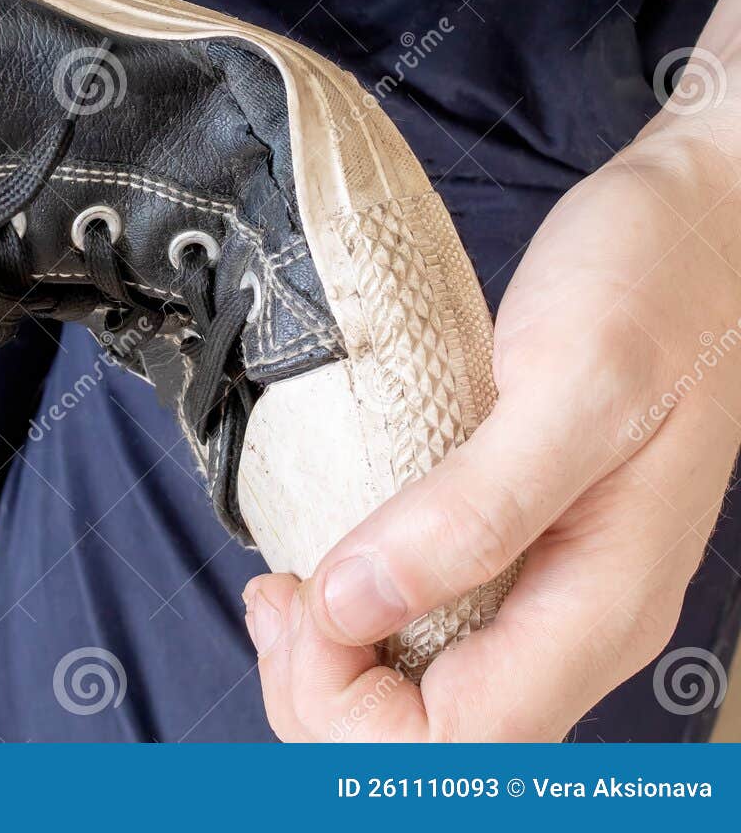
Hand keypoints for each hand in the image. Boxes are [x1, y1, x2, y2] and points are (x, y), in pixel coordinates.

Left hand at [246, 0, 740, 740]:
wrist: (697, 228)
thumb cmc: (649, 287)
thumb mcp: (565, 385)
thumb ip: (471, 508)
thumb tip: (354, 606)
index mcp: (598, 605)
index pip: (460, 744)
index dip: (350, 704)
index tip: (299, 599)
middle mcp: (576, 620)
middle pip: (434, 743)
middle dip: (326, 696)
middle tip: (275, 595)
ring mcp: (551, 588)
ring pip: (426, 699)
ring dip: (333, 667)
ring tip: (282, 589)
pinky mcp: (521, 548)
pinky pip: (431, 632)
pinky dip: (358, 623)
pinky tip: (321, 569)